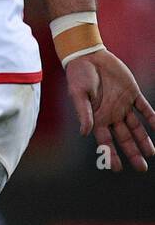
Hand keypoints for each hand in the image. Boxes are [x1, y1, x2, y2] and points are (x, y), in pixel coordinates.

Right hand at [65, 49, 154, 171]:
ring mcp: (123, 105)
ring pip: (136, 127)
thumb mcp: (77, 94)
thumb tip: (85, 133)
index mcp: (96, 117)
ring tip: (152, 153)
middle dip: (132, 153)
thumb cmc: (78, 75)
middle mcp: (111, 114)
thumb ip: (83, 113)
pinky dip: (152, 118)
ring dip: (144, 140)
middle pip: (124, 138)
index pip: (105, 141)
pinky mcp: (132, 93)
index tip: (118, 169)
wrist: (88, 55)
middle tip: (142, 167)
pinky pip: (145, 109)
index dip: (111, 155)